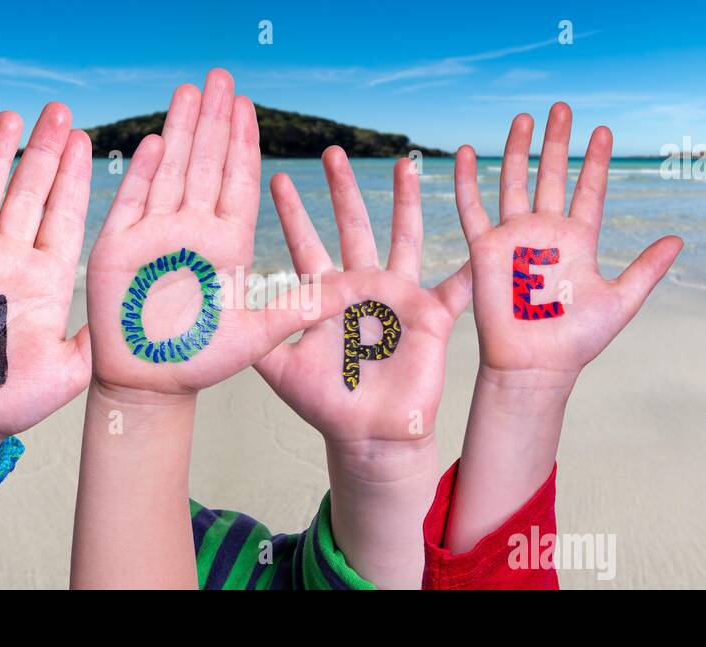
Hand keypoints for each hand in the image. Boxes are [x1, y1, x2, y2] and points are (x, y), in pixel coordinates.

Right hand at [0, 104, 92, 460]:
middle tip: (59, 110)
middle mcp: (7, 261)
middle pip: (27, 194)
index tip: (89, 142)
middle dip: (43, 153)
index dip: (75, 180)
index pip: (62, 216)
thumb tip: (133, 314)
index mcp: (44, 278)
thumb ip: (96, 338)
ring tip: (14, 117)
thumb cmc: (14, 404)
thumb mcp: (70, 370)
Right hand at [85, 69, 345, 397]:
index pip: (238, 182)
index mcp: (227, 244)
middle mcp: (193, 231)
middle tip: (220, 76)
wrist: (149, 383)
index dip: (243, 143)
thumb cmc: (201, 362)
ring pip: (171, 170)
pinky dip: (143, 171)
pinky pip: (134, 200)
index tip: (249, 107)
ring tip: (189, 90)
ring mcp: (156, 234)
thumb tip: (359, 289)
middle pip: (204, 164)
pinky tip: (155, 140)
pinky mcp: (120, 246)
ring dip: (180, 130)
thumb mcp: (261, 335)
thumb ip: (303, 308)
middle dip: (213, 121)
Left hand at [258, 148, 470, 445]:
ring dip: (404, 202)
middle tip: (332, 151)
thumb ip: (256, 335)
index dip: (293, 214)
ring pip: (404, 237)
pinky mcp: (431, 317)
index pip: (307, 244)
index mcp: (327, 295)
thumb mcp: (279, 368)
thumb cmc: (325, 403)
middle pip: (353, 227)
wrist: (368, 435)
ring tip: (404, 164)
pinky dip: (475, 268)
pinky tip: (486, 239)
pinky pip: (460, 288)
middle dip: (343, 190)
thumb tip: (219, 311)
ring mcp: (399, 297)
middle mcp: (363, 286)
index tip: (277, 178)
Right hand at [455, 103, 682, 385]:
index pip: (589, 190)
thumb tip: (678, 240)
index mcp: (579, 241)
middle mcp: (546, 233)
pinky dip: (468, 181)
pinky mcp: (485, 249)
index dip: (596, 162)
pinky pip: (472, 209)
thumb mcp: (620, 301)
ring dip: (518, 150)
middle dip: (557, 142)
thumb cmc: (575, 341)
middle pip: (552, 175)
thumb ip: (646, 269)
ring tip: (524, 117)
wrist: (534, 365)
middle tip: (562, 108)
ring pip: (514, 182)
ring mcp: (514, 238)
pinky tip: (466, 152)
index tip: (604, 132)